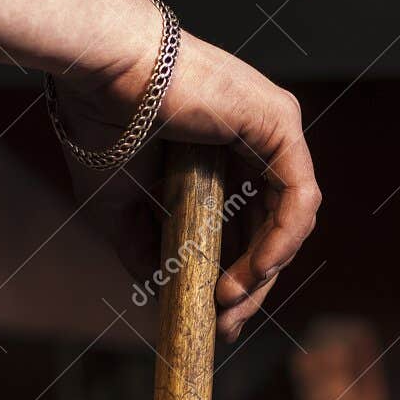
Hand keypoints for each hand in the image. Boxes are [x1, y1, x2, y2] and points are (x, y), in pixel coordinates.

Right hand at [54, 15, 320, 341]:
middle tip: (229, 324)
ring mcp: (273, 128)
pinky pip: (298, 195)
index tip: (219, 318)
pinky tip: (258, 271)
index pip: (246, 225)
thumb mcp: (123, 209)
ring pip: (289, 217)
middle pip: (270, 227)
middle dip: (253, 283)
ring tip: (231, 302)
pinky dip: (282, 238)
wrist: (101, 75)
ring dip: (265, 269)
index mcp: (222, 153)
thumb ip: (147, 251)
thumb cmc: (103, 125)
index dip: (237, 277)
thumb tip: (162, 298)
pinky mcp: (281, 122)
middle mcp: (254, 139)